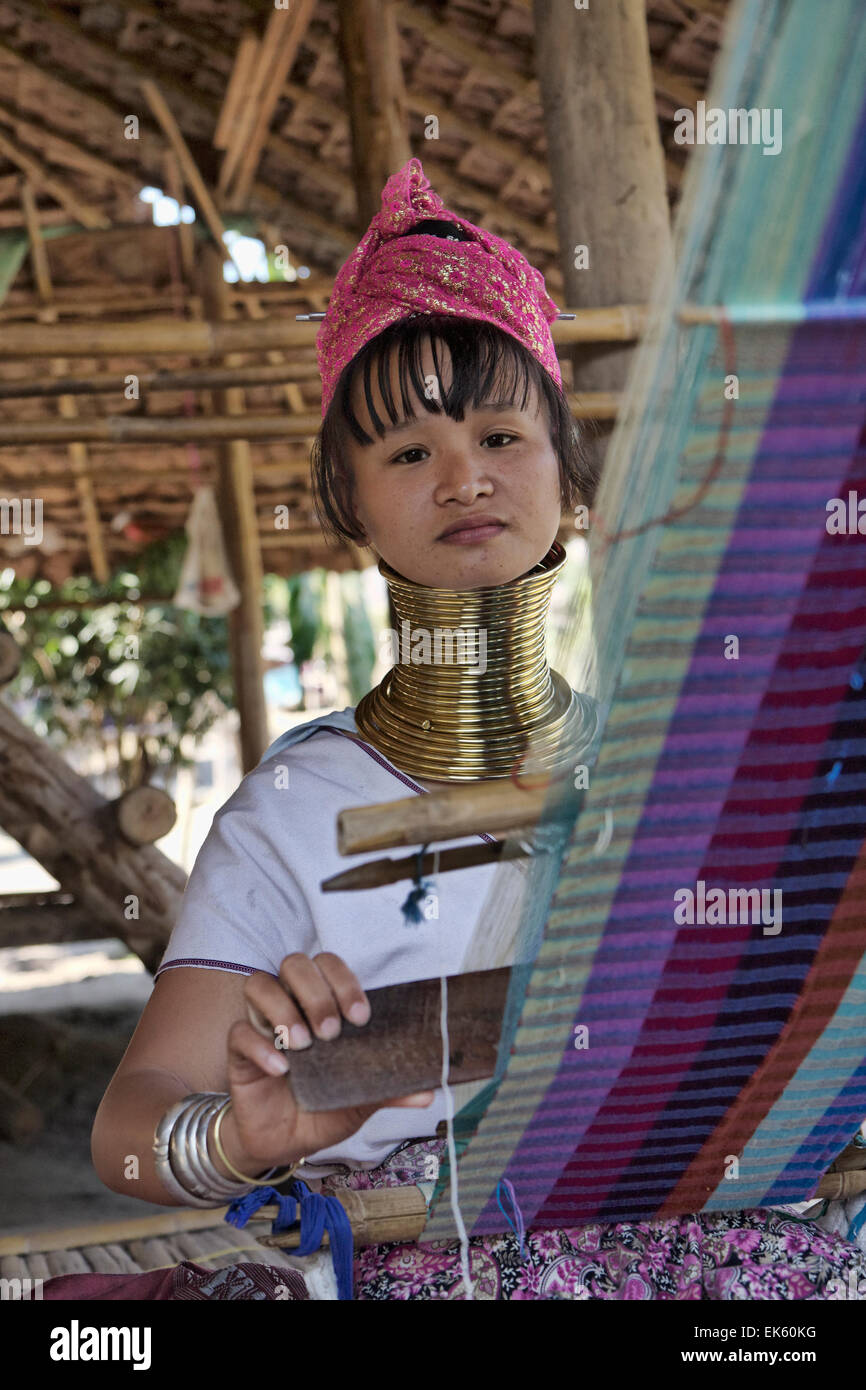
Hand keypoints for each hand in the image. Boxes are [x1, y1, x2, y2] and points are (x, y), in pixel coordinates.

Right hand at [223, 952, 432, 1174]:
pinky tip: (282, 1069)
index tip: (361, 1017)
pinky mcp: (239, 1051)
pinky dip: (260, 1046)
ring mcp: (263, 1024)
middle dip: (315, 992)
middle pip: (294, 963)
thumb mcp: (360, 1100)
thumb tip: (429, 1094)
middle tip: (331, 1032)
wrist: (285, 1143)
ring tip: (304, 1045)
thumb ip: (388, 1090)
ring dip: (284, 1009)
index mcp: (323, 1004)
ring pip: (260, 983)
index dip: (344, 981)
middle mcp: (291, 1004)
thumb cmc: (323, 1108)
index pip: (329, 965)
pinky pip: (239, 1031)